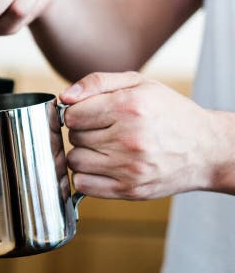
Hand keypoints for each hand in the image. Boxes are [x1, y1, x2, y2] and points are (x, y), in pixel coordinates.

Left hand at [60, 71, 222, 199]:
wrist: (207, 149)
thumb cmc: (170, 113)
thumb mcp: (138, 84)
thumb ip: (96, 82)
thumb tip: (64, 97)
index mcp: (129, 107)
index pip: (72, 114)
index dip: (77, 113)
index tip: (89, 115)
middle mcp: (129, 138)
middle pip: (73, 137)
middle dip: (84, 133)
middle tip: (105, 131)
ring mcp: (129, 167)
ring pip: (75, 161)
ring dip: (84, 154)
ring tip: (105, 148)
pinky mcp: (129, 190)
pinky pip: (83, 185)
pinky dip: (87, 176)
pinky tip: (104, 166)